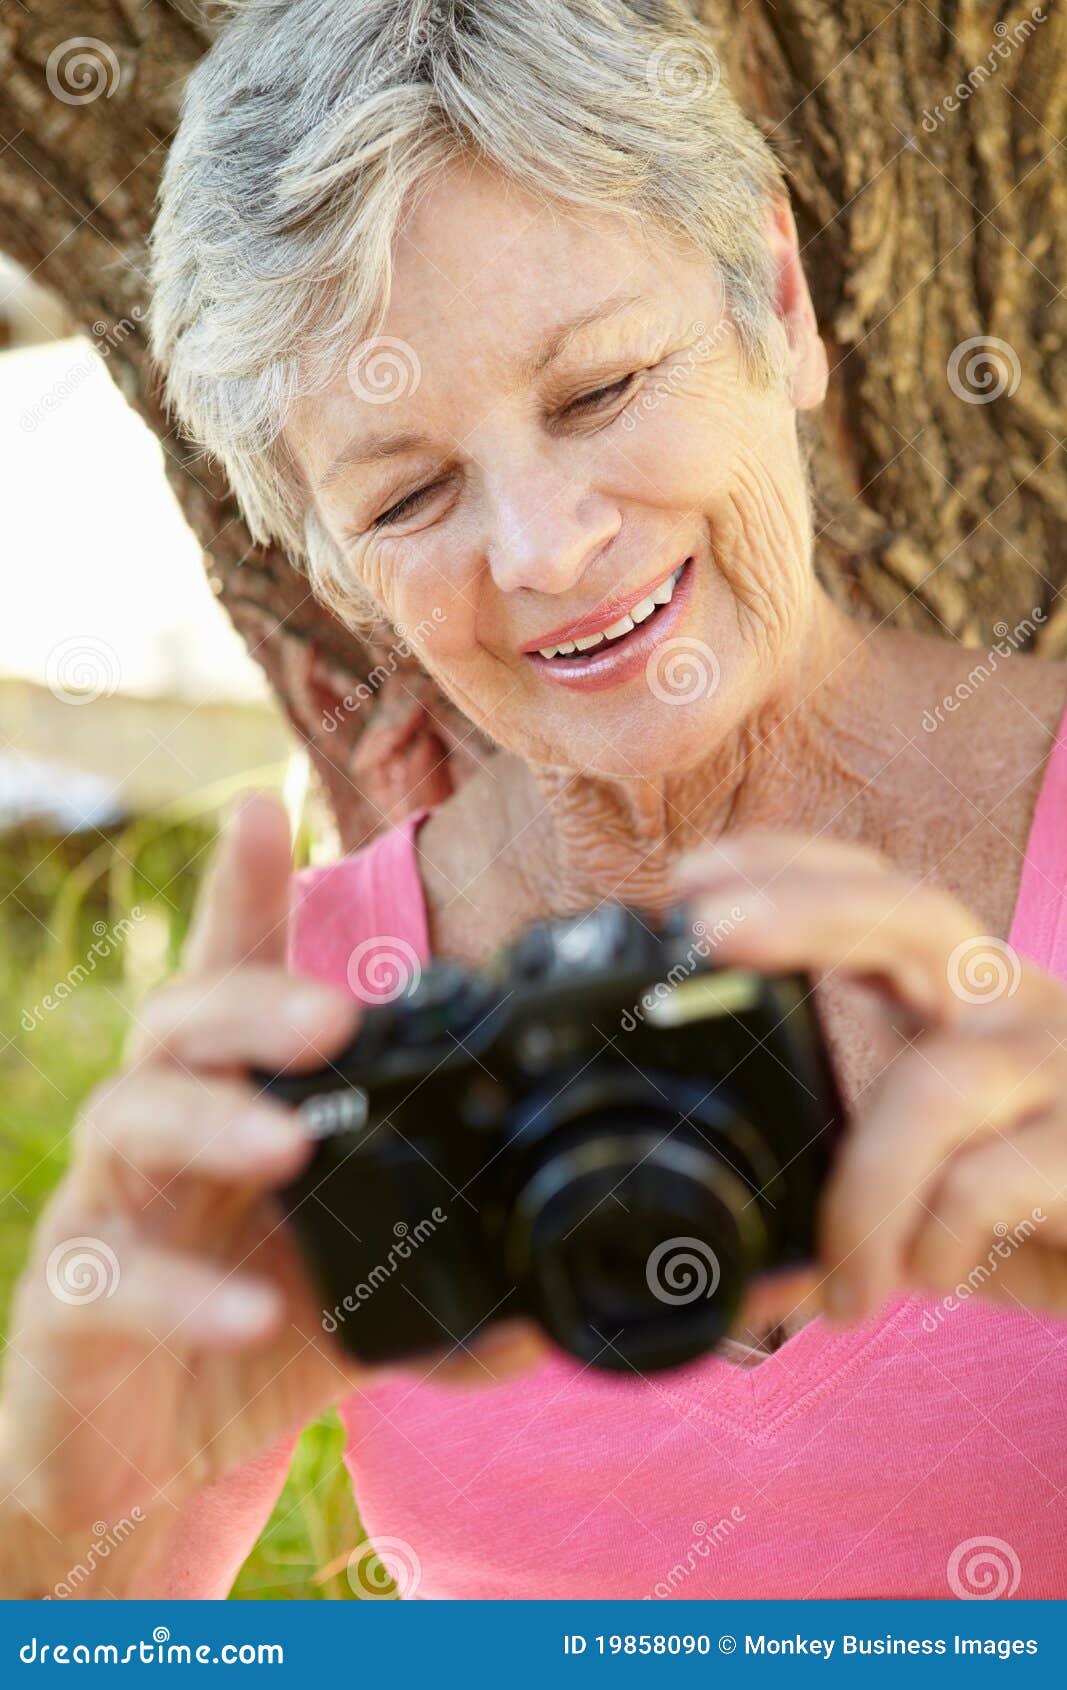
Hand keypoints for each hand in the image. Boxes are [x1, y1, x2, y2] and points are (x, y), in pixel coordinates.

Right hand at [0, 795, 543, 1537]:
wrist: (140, 1454)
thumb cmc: (249, 1332)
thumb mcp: (356, 1292)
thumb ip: (443, 1285)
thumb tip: (550, 1312)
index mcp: (235, 1102)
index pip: (231, 976)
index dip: (240, 889)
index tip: (266, 808)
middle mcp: (166, 1132)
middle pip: (182, 1019)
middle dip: (253, 1004)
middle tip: (333, 1017)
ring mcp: (111, 1207)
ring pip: (130, 1118)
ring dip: (211, 1121)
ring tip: (287, 1144)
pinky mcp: (74, 1299)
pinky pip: (111, 1276)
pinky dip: (185, 1293)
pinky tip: (250, 1315)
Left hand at [678, 832, 1066, 1326]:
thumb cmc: (1030, 1211)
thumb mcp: (925, 1179)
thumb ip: (838, 1191)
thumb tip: (726, 1278)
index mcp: (963, 991)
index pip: (875, 894)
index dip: (788, 870)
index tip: (690, 879)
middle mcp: (1014, 1004)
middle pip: (913, 916)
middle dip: (806, 911)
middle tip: (710, 929)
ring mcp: (1063, 1066)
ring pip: (937, 1086)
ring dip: (863, 1193)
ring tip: (839, 1283)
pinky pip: (985, 1181)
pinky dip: (935, 1239)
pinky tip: (934, 1277)